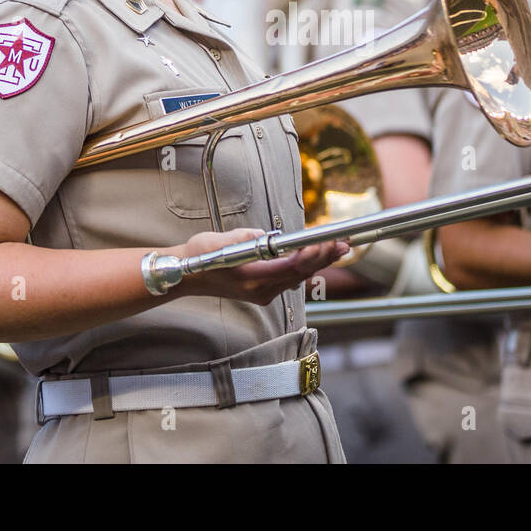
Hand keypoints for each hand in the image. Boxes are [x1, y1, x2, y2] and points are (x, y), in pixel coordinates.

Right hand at [181, 228, 349, 305]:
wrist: (187, 276)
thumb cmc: (199, 257)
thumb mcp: (217, 241)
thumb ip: (246, 237)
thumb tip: (270, 236)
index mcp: (250, 279)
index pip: (288, 268)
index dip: (310, 256)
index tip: (325, 242)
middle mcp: (260, 290)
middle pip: (299, 274)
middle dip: (323, 257)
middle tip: (343, 243)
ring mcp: (263, 293)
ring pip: (298, 277)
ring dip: (318, 262)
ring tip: (339, 247)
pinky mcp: (263, 291)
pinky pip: (291, 279)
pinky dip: (306, 266)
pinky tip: (318, 256)